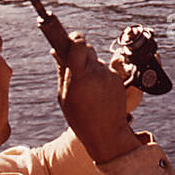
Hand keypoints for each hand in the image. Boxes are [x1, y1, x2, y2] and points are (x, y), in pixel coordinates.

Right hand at [48, 29, 142, 164]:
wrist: (107, 134)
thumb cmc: (80, 118)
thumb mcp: (64, 96)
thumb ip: (62, 71)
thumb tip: (56, 51)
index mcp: (79, 77)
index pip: (79, 45)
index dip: (75, 39)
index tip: (71, 40)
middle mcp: (96, 73)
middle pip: (87, 50)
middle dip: (81, 56)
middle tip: (77, 71)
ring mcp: (109, 75)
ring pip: (97, 61)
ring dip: (91, 68)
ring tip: (89, 90)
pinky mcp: (118, 79)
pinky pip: (106, 70)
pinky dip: (101, 77)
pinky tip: (99, 93)